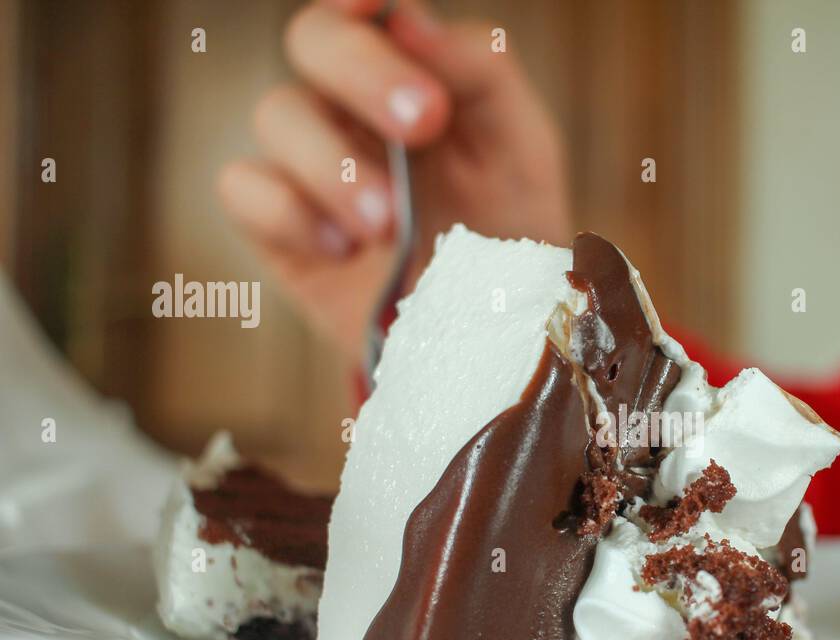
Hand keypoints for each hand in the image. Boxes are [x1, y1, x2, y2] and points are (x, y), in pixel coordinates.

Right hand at [217, 0, 572, 359]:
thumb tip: (410, 21)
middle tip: (421, 122)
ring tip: (389, 223)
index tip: (375, 7)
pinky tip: (344, 249)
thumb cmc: (507, 226)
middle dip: (364, 74)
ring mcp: (309, 162)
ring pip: (278, 115)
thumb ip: (483, 76)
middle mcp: (350, 103)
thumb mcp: (520, 151)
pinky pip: (244, 189)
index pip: (365, 9)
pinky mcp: (280, 226)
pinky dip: (288, 212)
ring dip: (334, 162)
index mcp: (409, 69)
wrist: (491, 332)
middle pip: (314, 41)